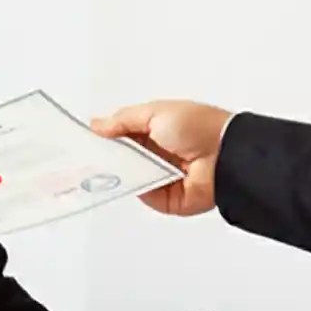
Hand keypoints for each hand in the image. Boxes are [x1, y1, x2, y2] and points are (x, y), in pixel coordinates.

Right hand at [90, 100, 232, 215]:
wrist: (223, 156)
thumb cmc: (198, 126)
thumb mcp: (154, 112)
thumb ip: (123, 120)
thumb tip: (98, 125)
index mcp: (157, 129)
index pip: (123, 135)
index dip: (107, 137)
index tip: (87, 138)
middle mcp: (159, 153)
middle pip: (124, 158)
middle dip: (109, 156)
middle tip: (90, 153)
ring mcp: (162, 176)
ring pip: (130, 177)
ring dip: (121, 171)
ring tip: (109, 163)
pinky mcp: (166, 198)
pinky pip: (143, 195)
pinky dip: (136, 187)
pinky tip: (131, 178)